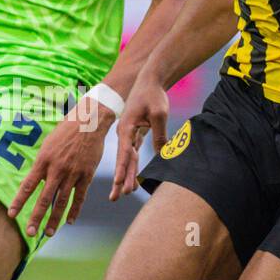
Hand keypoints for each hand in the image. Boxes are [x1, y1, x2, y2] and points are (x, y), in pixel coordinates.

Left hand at [10, 96, 113, 236]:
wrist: (88, 122)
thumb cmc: (65, 132)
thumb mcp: (47, 145)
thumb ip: (41, 164)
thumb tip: (35, 181)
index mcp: (43, 160)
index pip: (28, 186)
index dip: (19, 202)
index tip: (11, 215)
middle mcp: (56, 169)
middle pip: (44, 198)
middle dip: (36, 217)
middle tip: (30, 233)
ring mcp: (72, 173)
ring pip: (62, 201)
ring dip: (55, 219)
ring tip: (49, 233)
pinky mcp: (86, 175)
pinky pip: (80, 197)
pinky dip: (74, 210)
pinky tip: (70, 221)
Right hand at [111, 70, 169, 200]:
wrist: (150, 80)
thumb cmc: (153, 95)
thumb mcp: (159, 113)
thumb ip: (159, 134)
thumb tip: (163, 154)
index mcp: (126, 128)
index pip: (124, 153)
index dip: (122, 169)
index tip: (119, 183)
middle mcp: (125, 133)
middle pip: (124, 160)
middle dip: (121, 179)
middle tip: (116, 198)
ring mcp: (129, 135)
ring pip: (128, 159)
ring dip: (127, 176)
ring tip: (125, 193)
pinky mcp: (136, 135)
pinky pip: (133, 154)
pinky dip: (133, 167)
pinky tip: (133, 180)